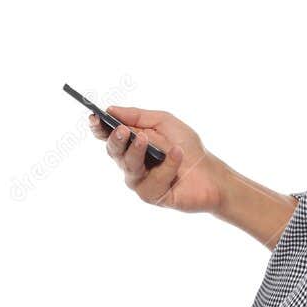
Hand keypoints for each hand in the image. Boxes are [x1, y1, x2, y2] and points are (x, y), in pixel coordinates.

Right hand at [90, 106, 228, 214]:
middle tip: (122, 130)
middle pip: (114, 152)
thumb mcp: (164, 123)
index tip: (95, 118)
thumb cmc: (187, 146)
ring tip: (145, 140)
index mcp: (131, 144)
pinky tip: (177, 155)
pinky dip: (167, 166)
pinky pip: (153, 181)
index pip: (108, 137)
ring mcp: (140, 181)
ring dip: (136, 152)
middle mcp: (131, 163)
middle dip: (116, 140)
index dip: (98, 128)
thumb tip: (111, 110)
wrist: (211, 173)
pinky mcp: (152, 196)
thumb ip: (138, 116)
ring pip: (130, 168)